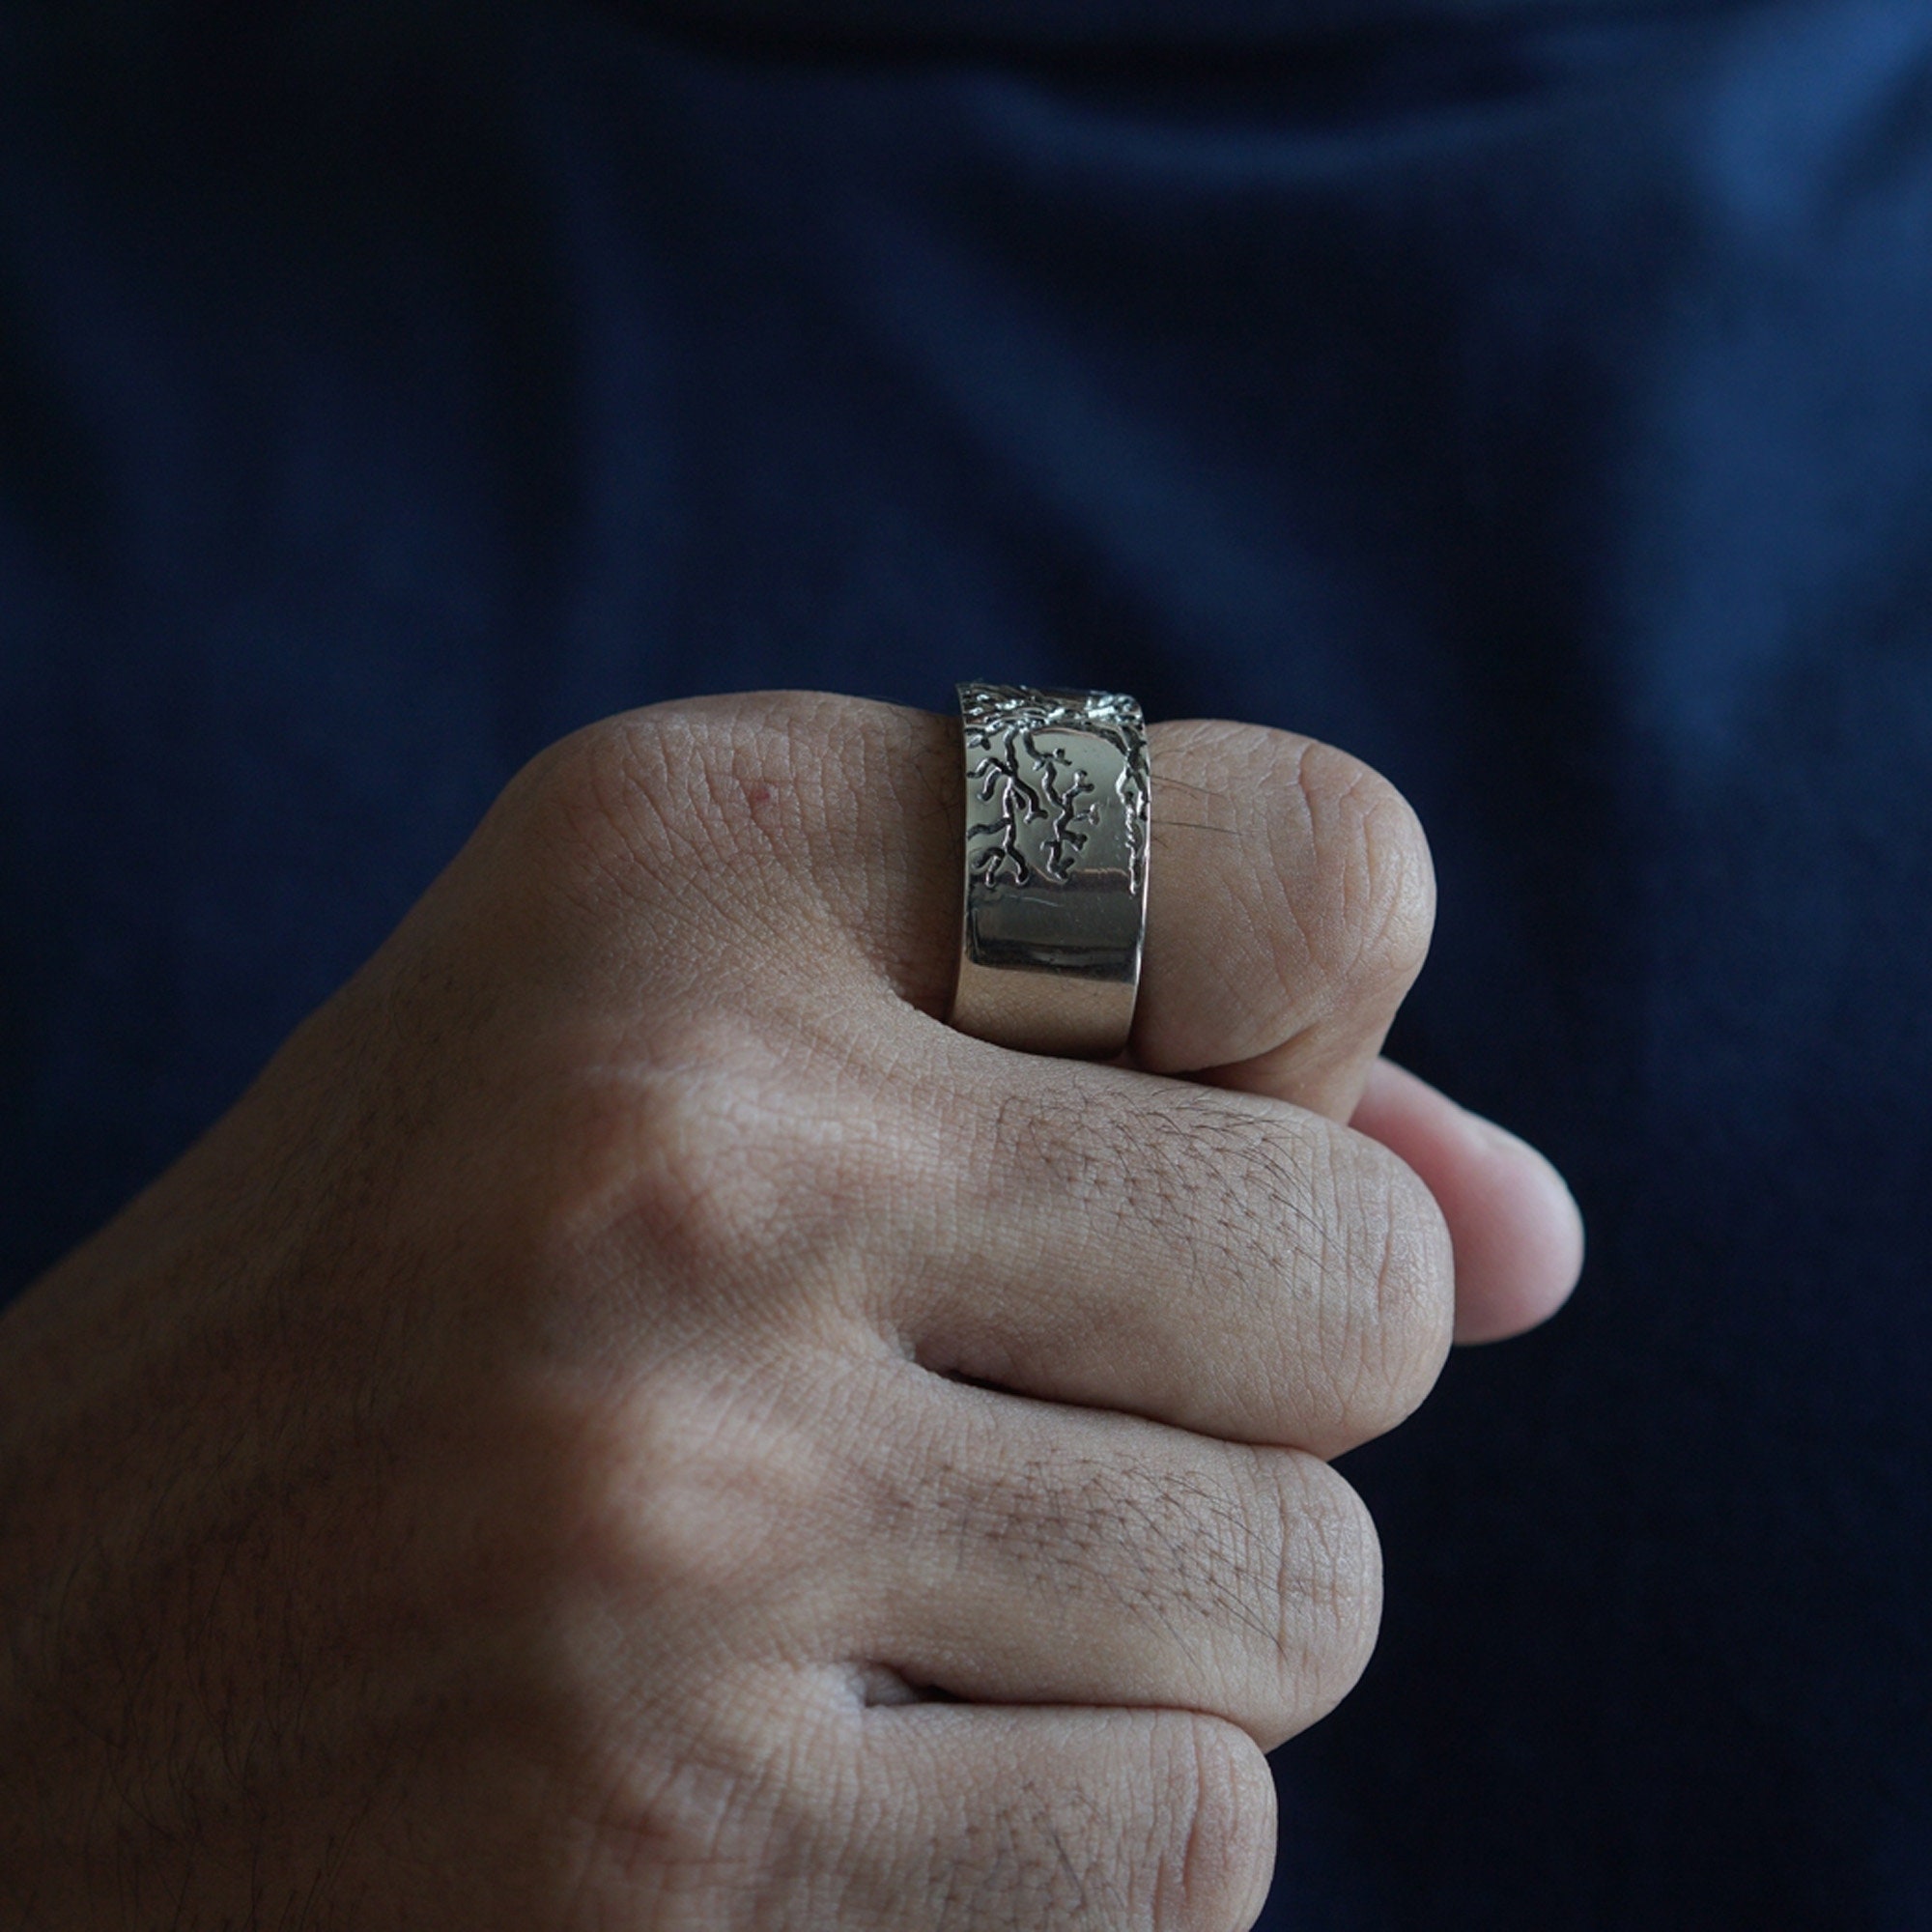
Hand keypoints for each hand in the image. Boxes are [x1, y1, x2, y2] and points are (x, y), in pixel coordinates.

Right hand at [0, 695, 1578, 1929]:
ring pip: (1303, 1603)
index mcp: (685, 868)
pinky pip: (1189, 1854)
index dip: (1304, 1021)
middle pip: (1373, 1284)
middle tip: (1000, 1387)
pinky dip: (1074, 1829)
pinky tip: (837, 1766)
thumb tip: (1545, 1238)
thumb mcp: (730, 1008)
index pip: (1328, 874)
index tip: (1154, 1098)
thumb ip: (1174, 1055)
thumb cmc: (463, 1288)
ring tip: (883, 1589)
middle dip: (1252, 1372)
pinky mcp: (677, 1865)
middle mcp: (667, 1149)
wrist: (49, 1668)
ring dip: (1160, 1622)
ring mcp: (661, 1520)